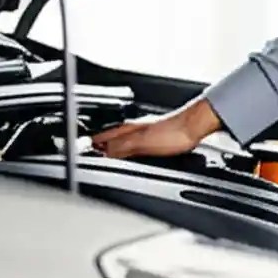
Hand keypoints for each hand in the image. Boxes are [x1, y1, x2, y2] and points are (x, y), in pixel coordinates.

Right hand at [93, 98, 220, 158]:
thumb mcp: (142, 143)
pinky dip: (127, 146)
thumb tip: (103, 152)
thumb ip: (121, 147)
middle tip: (89, 150)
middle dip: (100, 142)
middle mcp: (136, 128)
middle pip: (112, 135)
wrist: (196, 126)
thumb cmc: (174, 133)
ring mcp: (147, 131)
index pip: (104, 136)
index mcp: (129, 128)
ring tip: (105, 151)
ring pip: (123, 137)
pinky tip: (131, 150)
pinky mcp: (159, 136)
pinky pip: (136, 141)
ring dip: (113, 144)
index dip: (92, 143)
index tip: (81, 148)